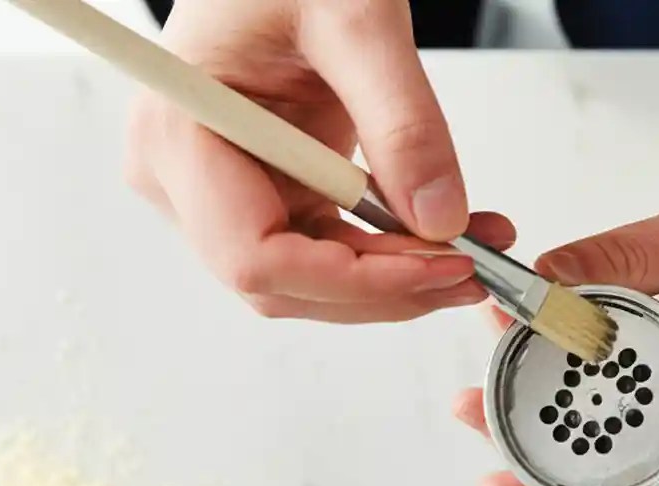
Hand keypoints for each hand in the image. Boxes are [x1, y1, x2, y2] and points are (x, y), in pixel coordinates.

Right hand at [125, 0, 512, 321]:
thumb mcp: (358, 21)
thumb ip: (402, 120)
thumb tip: (440, 218)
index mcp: (179, 135)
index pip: (254, 256)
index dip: (351, 279)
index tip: (437, 264)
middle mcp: (184, 178)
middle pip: (286, 283)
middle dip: (386, 286)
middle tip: (476, 269)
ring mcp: (223, 193)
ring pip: (312, 282)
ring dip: (399, 279)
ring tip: (478, 250)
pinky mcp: (267, 193)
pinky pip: (330, 251)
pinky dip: (393, 254)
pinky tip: (450, 236)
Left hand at [453, 141, 658, 485]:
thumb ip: (622, 261)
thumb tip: (538, 283)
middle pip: (641, 480)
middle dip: (550, 463)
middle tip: (477, 423)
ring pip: (630, 438)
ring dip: (556, 419)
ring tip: (481, 393)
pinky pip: (632, 391)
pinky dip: (580, 374)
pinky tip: (528, 346)